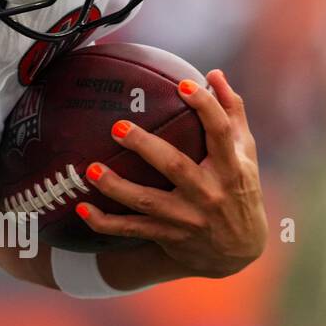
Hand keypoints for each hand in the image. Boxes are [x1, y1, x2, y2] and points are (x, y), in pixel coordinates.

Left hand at [76, 69, 266, 278]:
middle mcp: (210, 193)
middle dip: (146, 148)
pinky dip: (105, 223)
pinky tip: (81, 208)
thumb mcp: (244, 154)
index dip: (206, 108)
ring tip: (91, 169)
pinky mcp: (169, 236)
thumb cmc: (239, 189)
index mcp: (231, 168)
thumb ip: (231, 114)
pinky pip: (132, 230)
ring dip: (116, 187)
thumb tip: (215, 74)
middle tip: (118, 127)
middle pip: (175, 167)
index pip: (220, 134)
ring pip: (146, 202)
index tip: (184, 85)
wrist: (240, 251)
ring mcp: (188, 218)